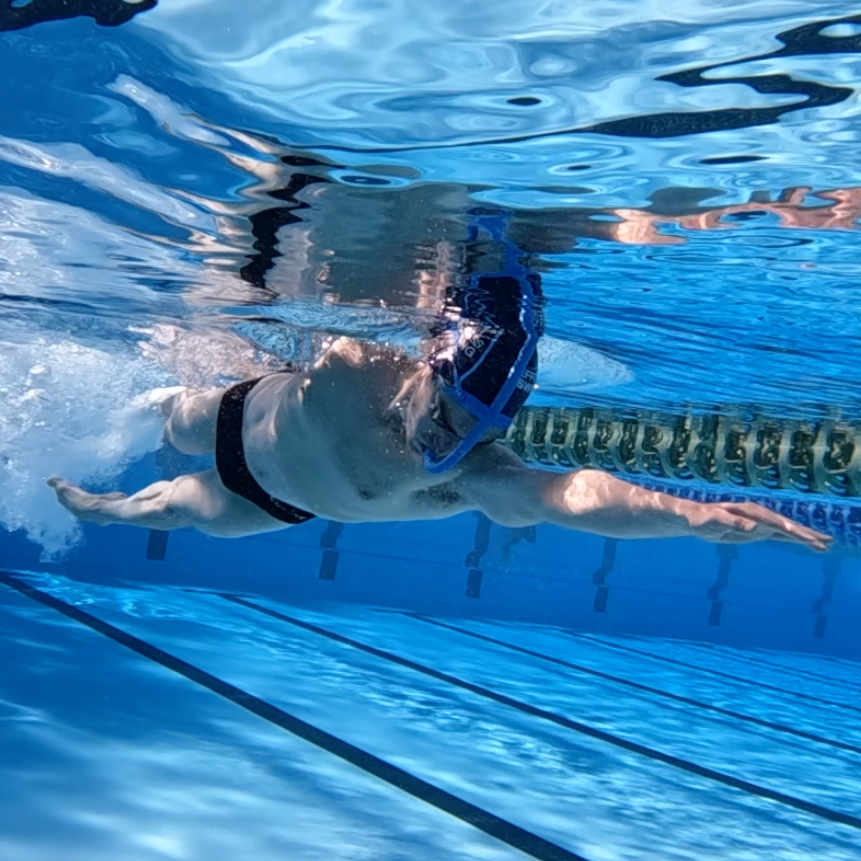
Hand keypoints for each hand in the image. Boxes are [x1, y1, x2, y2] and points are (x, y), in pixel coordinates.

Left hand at [681, 500, 831, 551]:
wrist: (693, 517)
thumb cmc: (700, 519)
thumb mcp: (713, 522)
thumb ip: (732, 523)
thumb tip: (752, 527)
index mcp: (749, 512)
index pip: (774, 522)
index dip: (789, 529)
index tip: (804, 537)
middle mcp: (757, 516)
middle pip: (785, 525)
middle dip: (804, 533)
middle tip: (826, 542)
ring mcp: (758, 523)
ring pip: (786, 530)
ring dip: (804, 537)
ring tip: (824, 545)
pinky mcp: (756, 530)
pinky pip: (779, 535)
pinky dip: (793, 539)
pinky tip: (805, 544)